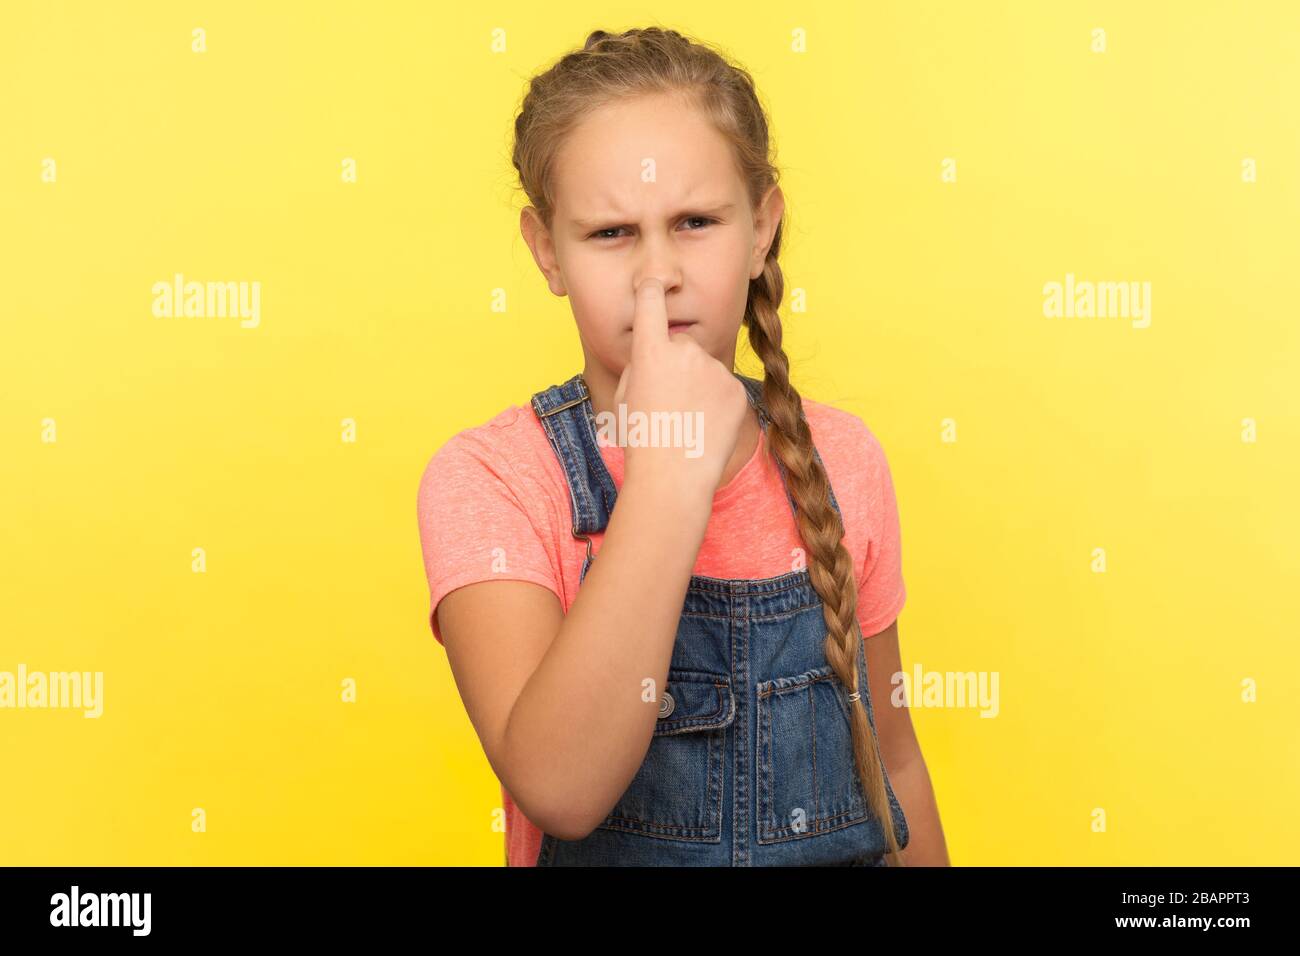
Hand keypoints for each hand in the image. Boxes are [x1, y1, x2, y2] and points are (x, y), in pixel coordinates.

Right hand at [612, 278, 749, 499]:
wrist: (674, 477)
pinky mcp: (736, 389)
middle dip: (675, 364)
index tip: (653, 284)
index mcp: (650, 352)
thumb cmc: (642, 441)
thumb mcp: (624, 398)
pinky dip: (715, 403)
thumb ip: (640, 368)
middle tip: (667, 402)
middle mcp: (685, 352)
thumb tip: (654, 356)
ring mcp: (715, 369)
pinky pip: (722, 388)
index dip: (651, 292)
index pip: (650, 304)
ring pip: (704, 369)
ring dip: (697, 386)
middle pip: (681, 345)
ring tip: (686, 420)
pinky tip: (703, 426)